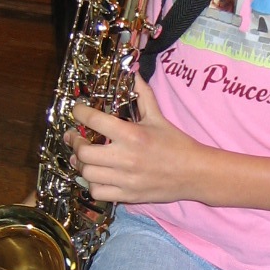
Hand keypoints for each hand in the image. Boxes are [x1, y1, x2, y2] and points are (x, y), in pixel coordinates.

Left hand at [66, 76, 203, 204]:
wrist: (195, 173)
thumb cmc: (176, 144)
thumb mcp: (158, 116)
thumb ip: (142, 95)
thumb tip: (133, 74)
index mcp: (131, 134)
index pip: (93, 120)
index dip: (79, 112)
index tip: (77, 110)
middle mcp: (125, 157)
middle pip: (83, 152)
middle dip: (75, 142)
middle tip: (76, 137)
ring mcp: (125, 179)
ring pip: (87, 173)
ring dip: (81, 163)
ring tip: (82, 157)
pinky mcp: (128, 195)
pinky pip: (97, 192)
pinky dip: (92, 184)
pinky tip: (97, 175)